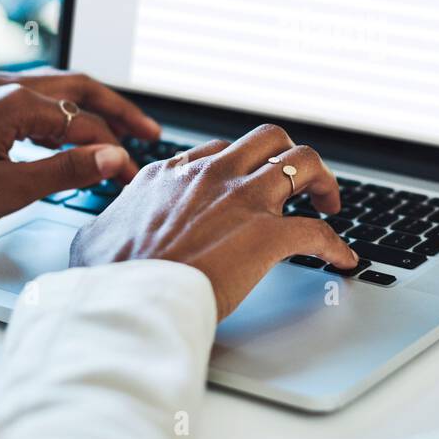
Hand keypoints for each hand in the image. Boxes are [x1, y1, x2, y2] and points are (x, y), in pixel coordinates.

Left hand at [0, 68, 159, 232]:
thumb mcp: (5, 190)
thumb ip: (65, 172)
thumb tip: (113, 158)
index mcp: (13, 103)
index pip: (84, 124)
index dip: (114, 152)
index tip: (130, 177)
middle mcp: (3, 86)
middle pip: (80, 88)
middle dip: (117, 110)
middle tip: (148, 131)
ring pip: (57, 87)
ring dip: (91, 107)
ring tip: (117, 129)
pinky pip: (34, 95)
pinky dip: (62, 111)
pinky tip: (68, 131)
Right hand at [70, 124, 358, 318]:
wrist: (128, 299)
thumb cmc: (109, 278)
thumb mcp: (95, 237)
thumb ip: (109, 225)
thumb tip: (101, 235)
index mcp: (173, 174)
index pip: (219, 151)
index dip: (240, 167)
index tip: (247, 184)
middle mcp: (212, 176)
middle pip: (269, 139)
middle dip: (290, 155)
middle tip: (300, 182)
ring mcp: (243, 200)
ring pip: (303, 162)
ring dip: (323, 181)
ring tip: (330, 204)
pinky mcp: (267, 234)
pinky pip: (317, 231)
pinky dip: (335, 245)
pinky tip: (342, 260)